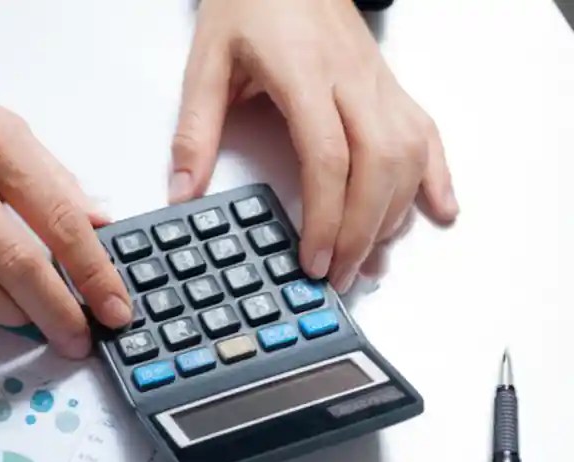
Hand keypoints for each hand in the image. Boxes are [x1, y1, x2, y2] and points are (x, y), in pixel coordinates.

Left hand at [169, 0, 458, 291]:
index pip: (328, 156)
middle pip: (377, 165)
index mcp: (304, 74)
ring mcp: (379, 82)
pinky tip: (436, 213)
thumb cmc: (248, 7)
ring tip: (369, 260)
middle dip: (362, 230)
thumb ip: (195, 130)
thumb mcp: (205, 64)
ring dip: (394, 215)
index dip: (325, 215)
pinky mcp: (391, 85)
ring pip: (408, 155)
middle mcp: (352, 80)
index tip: (312, 259)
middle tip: (339, 276)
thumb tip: (183, 192)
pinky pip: (426, 134)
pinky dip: (435, 177)